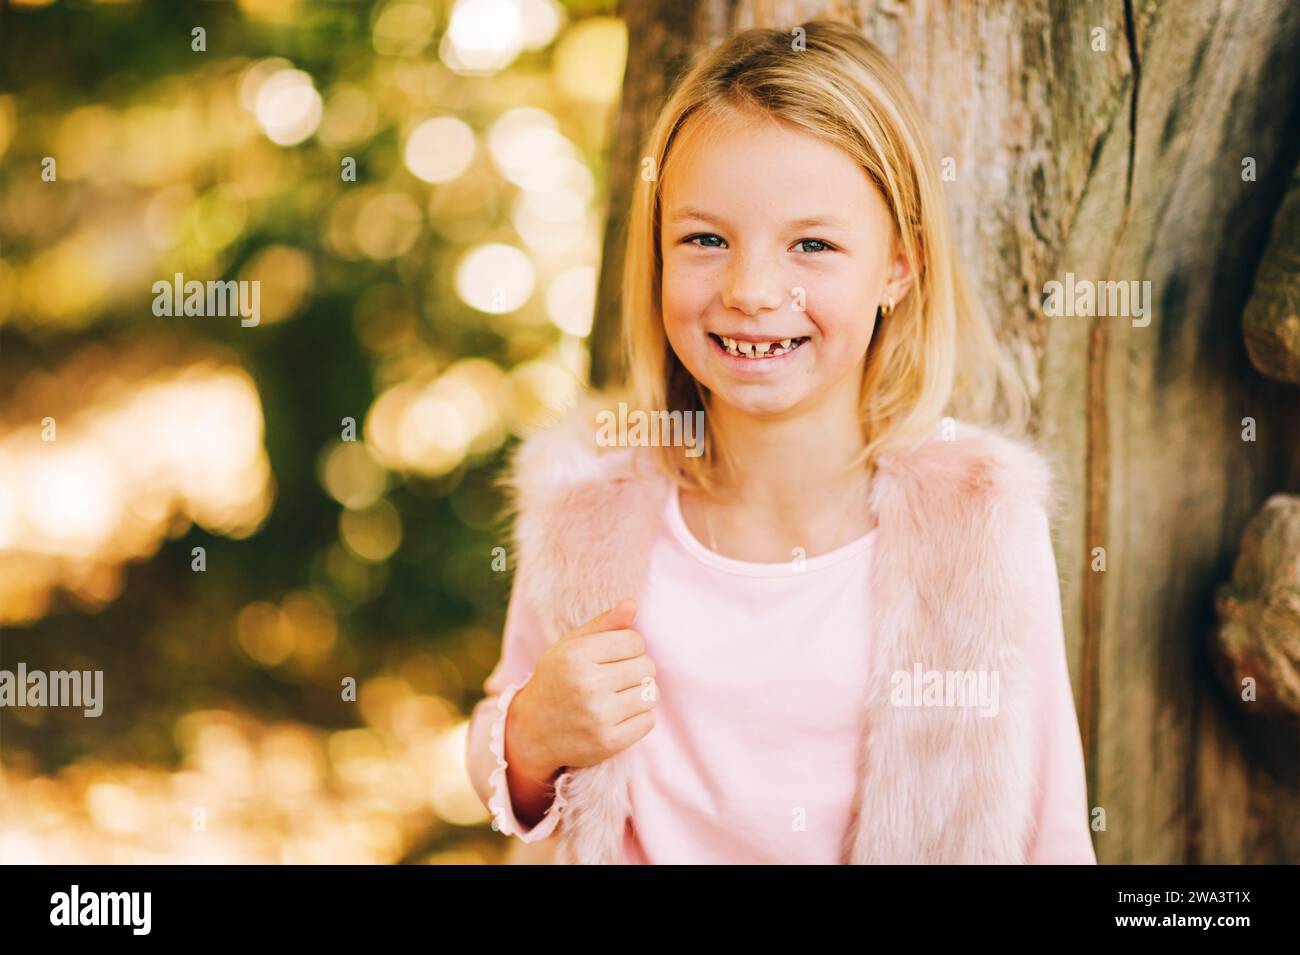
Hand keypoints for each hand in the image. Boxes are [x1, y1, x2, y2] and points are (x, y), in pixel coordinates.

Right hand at [506, 597, 658, 778]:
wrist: (530, 733)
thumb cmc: (556, 681)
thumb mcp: (569, 646)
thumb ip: (603, 624)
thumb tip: (632, 602)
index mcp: (576, 655)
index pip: (634, 640)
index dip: (629, 647)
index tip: (614, 658)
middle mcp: (587, 684)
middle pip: (646, 666)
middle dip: (637, 670)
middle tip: (616, 678)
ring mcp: (599, 715)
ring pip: (651, 693)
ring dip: (641, 694)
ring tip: (619, 696)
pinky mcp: (609, 742)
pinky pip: (648, 721)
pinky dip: (639, 718)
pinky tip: (618, 716)